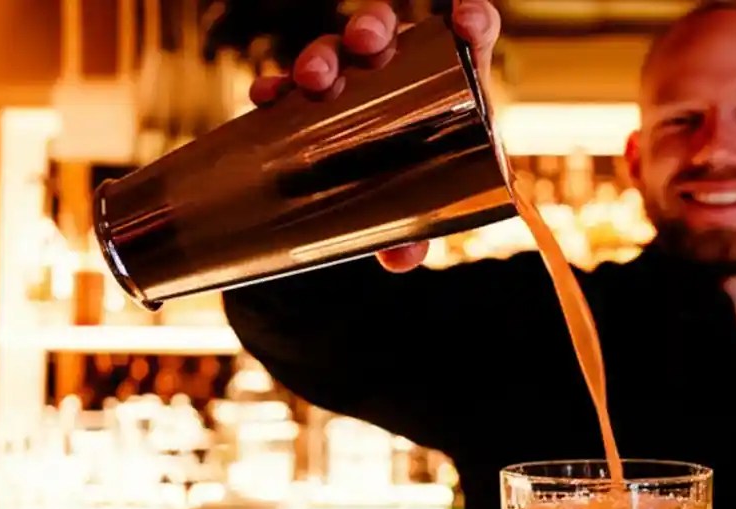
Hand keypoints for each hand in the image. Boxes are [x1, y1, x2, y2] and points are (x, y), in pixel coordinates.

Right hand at [247, 0, 502, 272]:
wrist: (398, 187)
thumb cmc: (428, 183)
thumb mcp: (432, 202)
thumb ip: (421, 227)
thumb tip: (401, 258)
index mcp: (453, 80)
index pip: (472, 31)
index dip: (472, 18)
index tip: (465, 22)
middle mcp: (405, 65)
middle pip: (389, 30)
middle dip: (371, 29)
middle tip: (362, 46)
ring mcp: (359, 74)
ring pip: (340, 48)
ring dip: (325, 54)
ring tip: (310, 79)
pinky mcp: (320, 92)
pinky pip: (295, 79)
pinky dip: (280, 84)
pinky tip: (263, 96)